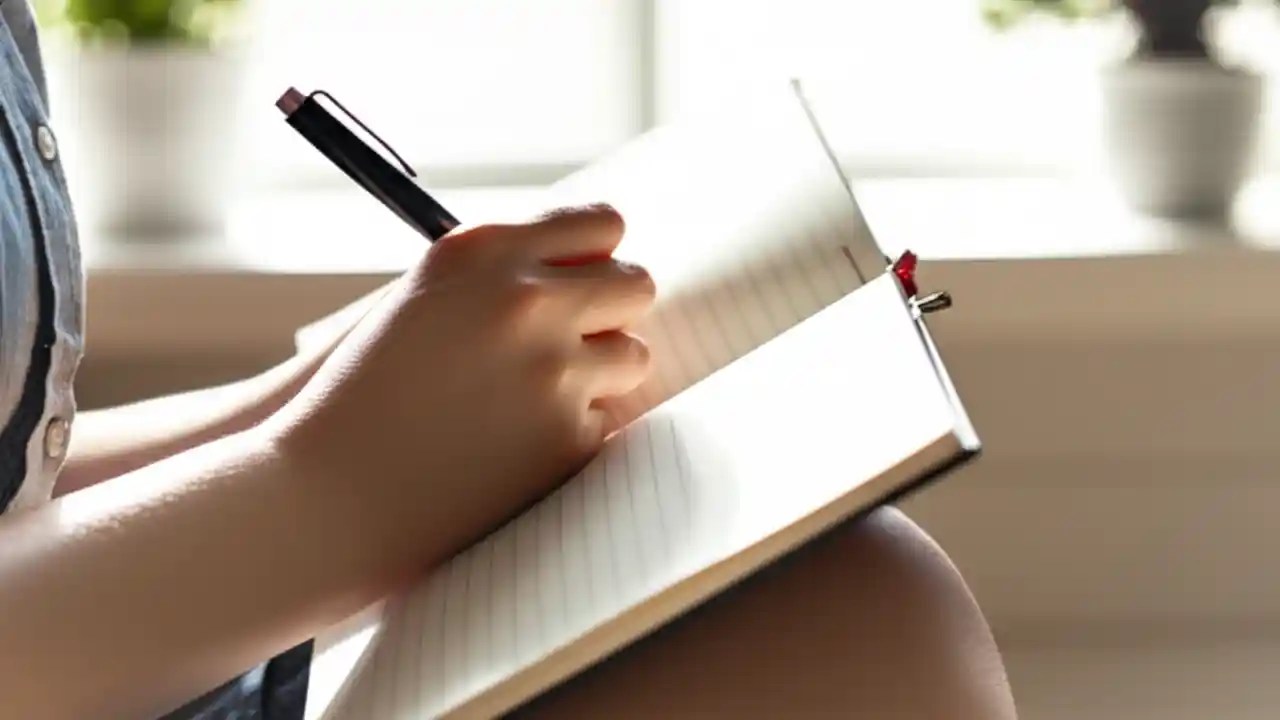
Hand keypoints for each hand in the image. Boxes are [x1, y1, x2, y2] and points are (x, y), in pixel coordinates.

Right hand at [264, 204, 655, 560]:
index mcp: (484, 251)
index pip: (600, 223)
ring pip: (633, 354)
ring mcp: (552, 370)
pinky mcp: (566, 437)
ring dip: (601, 375)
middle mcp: (525, 300)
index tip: (593, 275)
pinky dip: (572, 434)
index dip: (600, 254)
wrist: (326, 491)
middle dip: (614, 311)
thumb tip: (598, 267)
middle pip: (634, 283)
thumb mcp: (426, 301)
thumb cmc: (372, 393)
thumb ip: (508, 275)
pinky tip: (516, 447)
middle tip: (584, 338)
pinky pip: (605, 421)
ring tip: (539, 398)